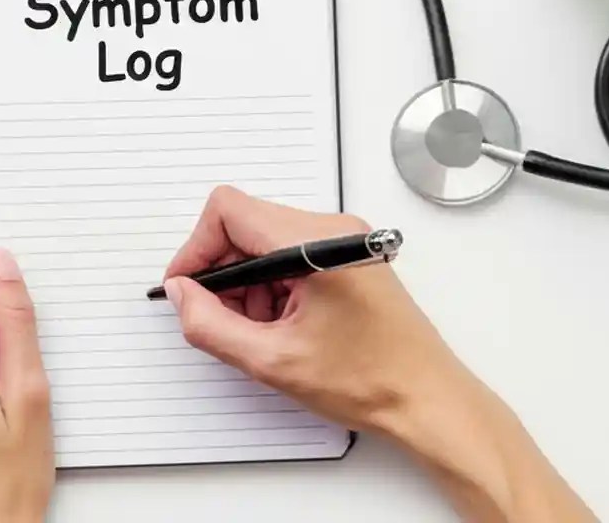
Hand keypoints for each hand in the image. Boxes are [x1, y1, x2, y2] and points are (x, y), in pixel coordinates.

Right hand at [161, 186, 596, 522]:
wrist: (426, 399)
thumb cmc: (371, 380)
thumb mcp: (272, 360)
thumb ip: (211, 325)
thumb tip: (182, 296)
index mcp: (315, 243)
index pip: (229, 210)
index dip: (196, 248)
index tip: (186, 287)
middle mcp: (333, 229)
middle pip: (246, 223)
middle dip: (223, 272)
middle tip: (222, 320)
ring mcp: (344, 241)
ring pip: (265, 241)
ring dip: (249, 284)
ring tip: (262, 332)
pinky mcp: (349, 257)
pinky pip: (291, 255)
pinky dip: (273, 287)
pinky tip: (282, 326)